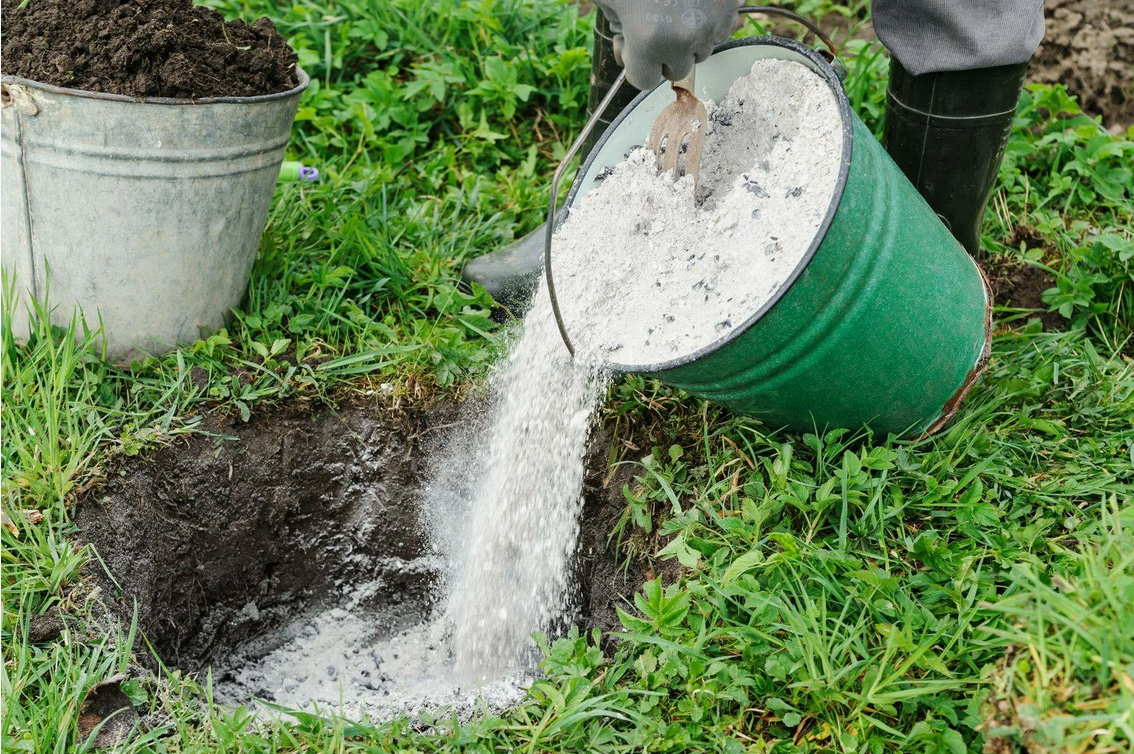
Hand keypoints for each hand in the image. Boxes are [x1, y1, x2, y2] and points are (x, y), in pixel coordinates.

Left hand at [596, 0, 740, 89]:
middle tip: (652, 23)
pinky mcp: (732, 5)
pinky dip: (707, 20)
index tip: (631, 43)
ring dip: (686, 39)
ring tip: (674, 7)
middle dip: (661, 53)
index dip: (634, 60)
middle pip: (674, 70)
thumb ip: (616, 25)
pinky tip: (694, 0)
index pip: (643, 80)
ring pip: (701, 51)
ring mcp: (712, 22)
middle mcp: (684, 38)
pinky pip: (720, 29)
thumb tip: (626, 46)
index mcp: (647, 39)